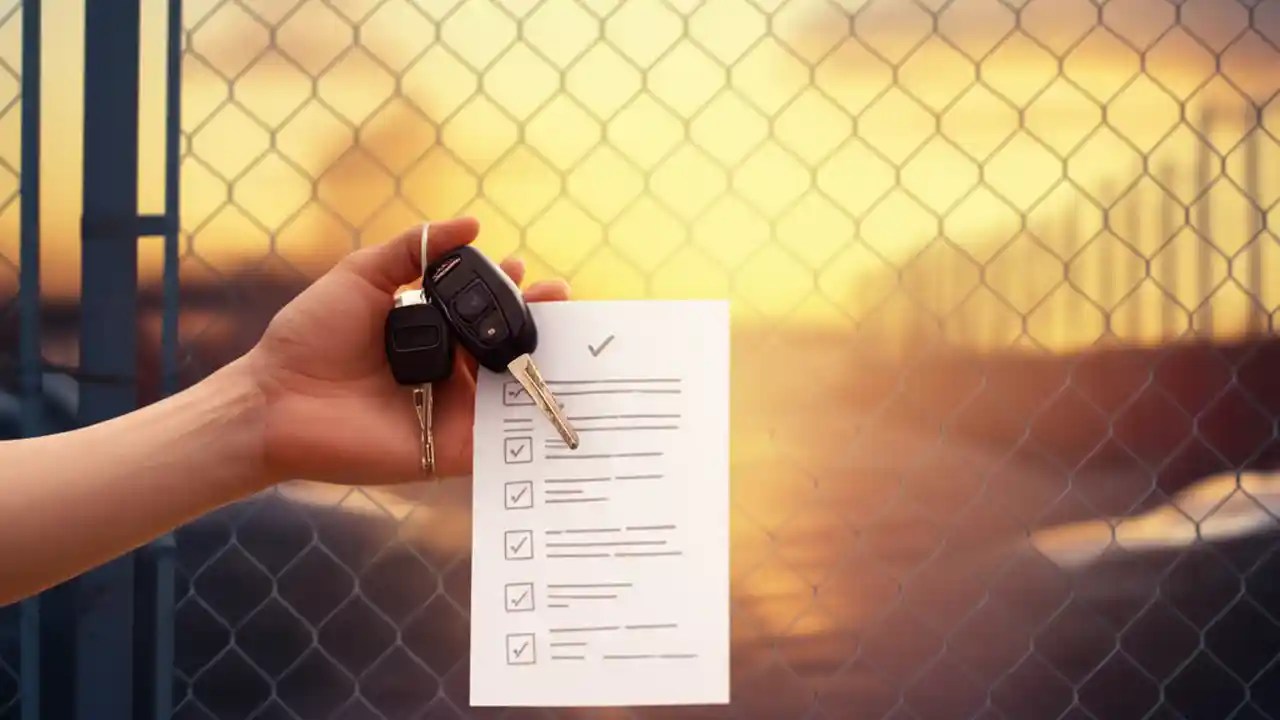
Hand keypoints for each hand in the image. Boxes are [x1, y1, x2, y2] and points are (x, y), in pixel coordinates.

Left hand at [245, 218, 568, 484]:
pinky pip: (500, 440)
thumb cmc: (309, 337)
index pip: (482, 309)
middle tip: (557, 296)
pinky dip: (530, 424)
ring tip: (564, 335)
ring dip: (546, 365)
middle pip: (507, 346)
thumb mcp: (361, 276)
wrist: (277, 398)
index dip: (509, 289)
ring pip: (513, 389)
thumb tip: (471, 225)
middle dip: (538, 320)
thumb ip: (412, 248)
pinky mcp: (452, 449)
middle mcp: (448, 371)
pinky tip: (554, 395)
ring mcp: (453, 411)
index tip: (523, 269)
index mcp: (430, 331)